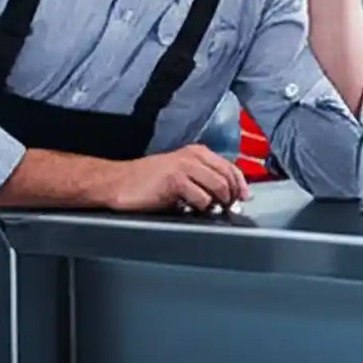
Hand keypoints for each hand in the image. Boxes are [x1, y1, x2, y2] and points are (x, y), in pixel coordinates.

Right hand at [105, 144, 250, 212]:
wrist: (118, 182)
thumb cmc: (147, 180)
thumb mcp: (180, 171)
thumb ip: (202, 177)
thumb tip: (227, 194)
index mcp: (197, 152)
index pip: (230, 166)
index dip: (241, 184)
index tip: (244, 197)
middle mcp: (193, 156)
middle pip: (228, 177)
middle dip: (233, 195)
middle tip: (230, 208)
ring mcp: (184, 167)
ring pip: (218, 186)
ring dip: (220, 202)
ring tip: (213, 210)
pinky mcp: (175, 181)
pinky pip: (201, 197)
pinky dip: (203, 207)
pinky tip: (195, 209)